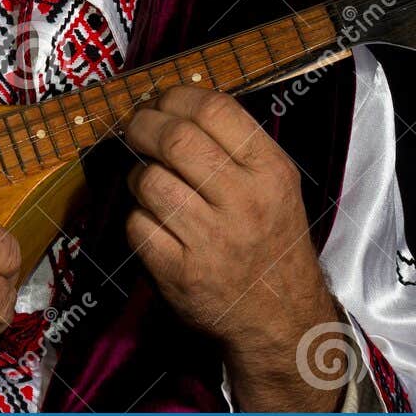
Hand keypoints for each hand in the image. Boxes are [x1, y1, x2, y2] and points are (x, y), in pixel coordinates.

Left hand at [123, 87, 342, 410]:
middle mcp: (242, 201)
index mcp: (270, 171)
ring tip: (150, 181)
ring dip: (138, 175)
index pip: (215, 110)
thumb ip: (237, 145)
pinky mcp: (179, 272)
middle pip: (174, 138)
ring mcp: (210, 239)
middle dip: (143, 125)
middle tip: (136, 127)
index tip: (162, 100)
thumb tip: (179, 104)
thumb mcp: (276, 185)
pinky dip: (137, 218)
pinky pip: (137, 225)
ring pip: (148, 180)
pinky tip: (153, 221)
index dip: (177, 97)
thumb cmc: (270, 243)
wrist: (279, 319)